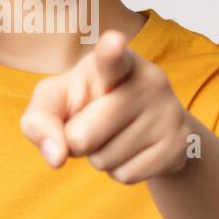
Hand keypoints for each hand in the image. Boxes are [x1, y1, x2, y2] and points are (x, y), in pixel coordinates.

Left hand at [19, 29, 192, 183]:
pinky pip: (125, 175)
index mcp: (115, 62)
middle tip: (91, 124)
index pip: (111, 57)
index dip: (110, 50)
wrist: (149, 125)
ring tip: (115, 135)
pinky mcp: (178, 146)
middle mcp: (148, 81)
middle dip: (75, 141)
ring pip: (104, 160)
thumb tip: (56, 157)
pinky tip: (131, 150)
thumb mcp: (56, 102)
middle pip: (82, 135)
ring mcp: (168, 113)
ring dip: (99, 157)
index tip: (113, 42)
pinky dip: (118, 171)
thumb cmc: (90, 104)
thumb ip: (39, 120)